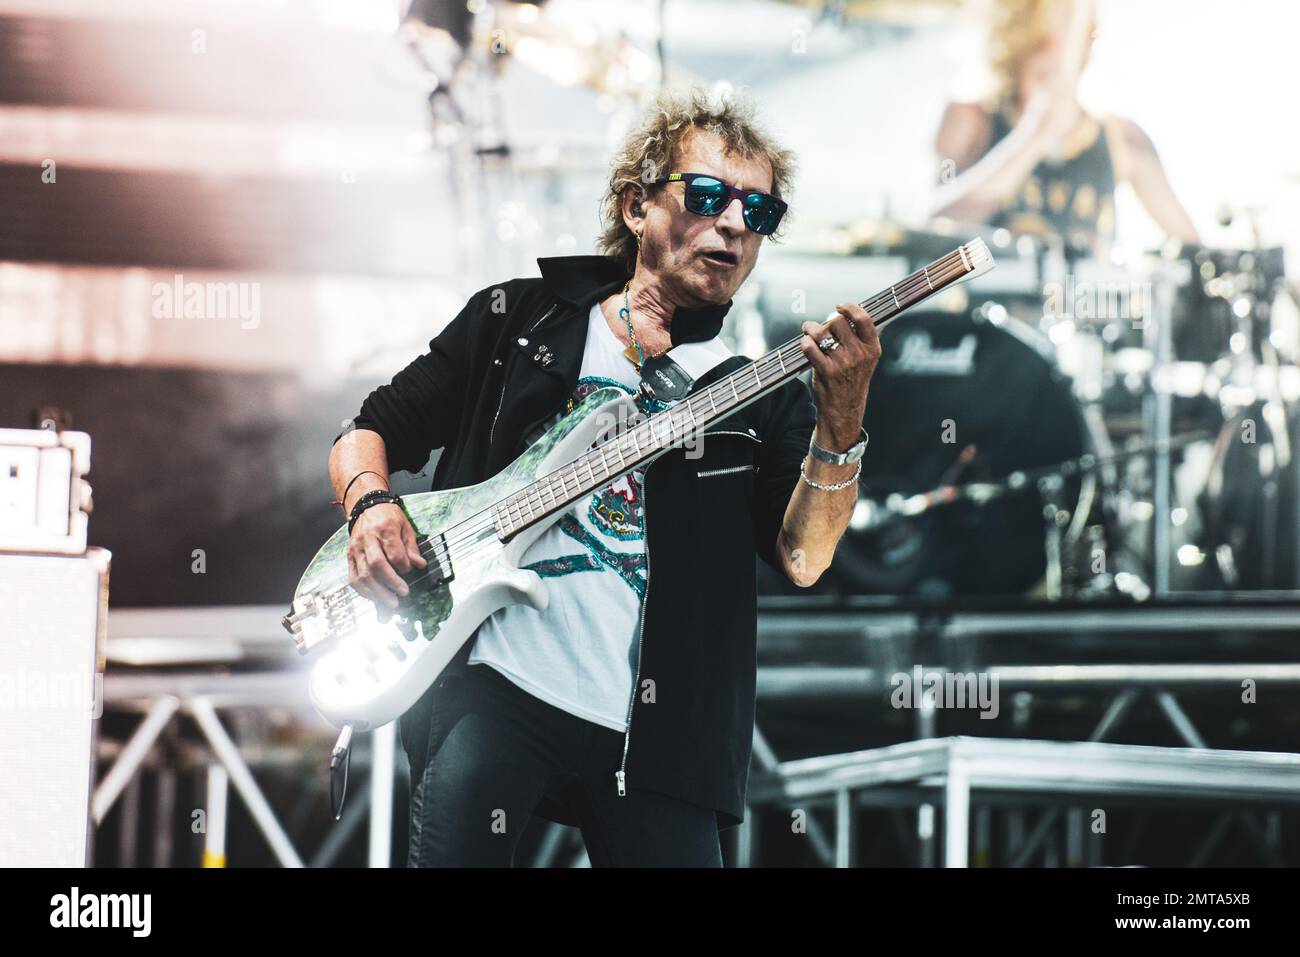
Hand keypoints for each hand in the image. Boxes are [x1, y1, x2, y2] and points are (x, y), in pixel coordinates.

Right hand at [347, 503, 426, 609]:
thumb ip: (412, 547)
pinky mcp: (349, 556)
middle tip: (403, 593)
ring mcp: (356, 549)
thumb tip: (420, 565)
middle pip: (377, 565)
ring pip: (363, 574)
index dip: (404, 566)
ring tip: (391, 602)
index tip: (410, 571)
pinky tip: (374, 597)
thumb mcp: (405, 526)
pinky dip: (363, 590)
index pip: (394, 553)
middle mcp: (367, 539)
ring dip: (377, 592)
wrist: (366, 506)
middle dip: (391, 582)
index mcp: (385, 529)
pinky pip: (353, 577)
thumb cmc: (388, 516)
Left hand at [799, 303, 880, 449]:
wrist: (844, 411)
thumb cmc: (852, 382)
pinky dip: (805, 342)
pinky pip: (810, 347)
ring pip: (821, 332)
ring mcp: (842, 363)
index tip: (840, 306)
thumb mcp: (867, 361)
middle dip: (826, 321)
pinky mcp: (826, 371)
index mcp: (872, 349)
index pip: (864, 319)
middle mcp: (859, 355)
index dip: (850, 308)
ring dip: (811, 329)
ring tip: (809, 332)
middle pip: (837, 322)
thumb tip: (860, 314)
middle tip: (821, 327)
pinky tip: (806, 344)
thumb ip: (865, 339)